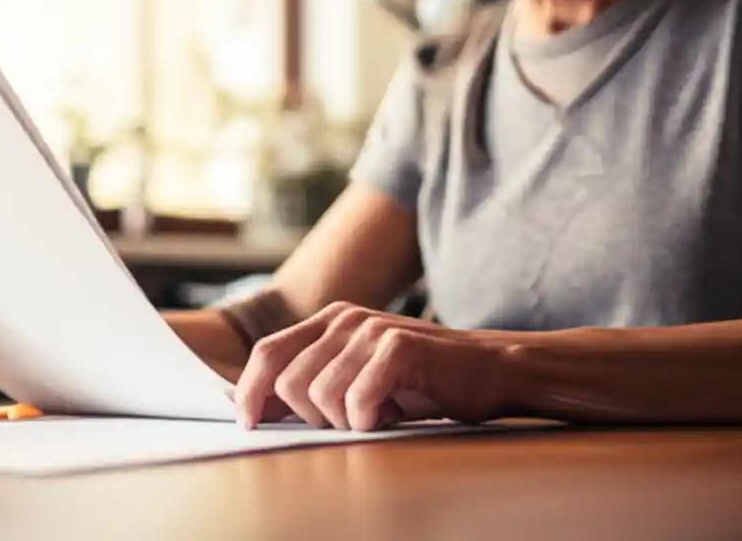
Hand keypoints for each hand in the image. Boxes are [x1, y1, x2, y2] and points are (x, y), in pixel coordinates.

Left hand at [234, 302, 512, 430]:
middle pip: (288, 381)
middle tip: (347, 423)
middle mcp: (345, 318)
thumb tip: (261, 410)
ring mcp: (372, 330)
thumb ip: (314, 382)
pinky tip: (390, 415)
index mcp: (329, 320)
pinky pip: (357, 400)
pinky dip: (369, 421)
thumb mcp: (358, 376)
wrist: (491, 369)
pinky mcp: (399, 347)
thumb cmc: (423, 382)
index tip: (250, 423)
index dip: (249, 392)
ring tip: (376, 415)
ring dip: (344, 421)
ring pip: (319, 395)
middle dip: (310, 417)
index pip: (266, 353)